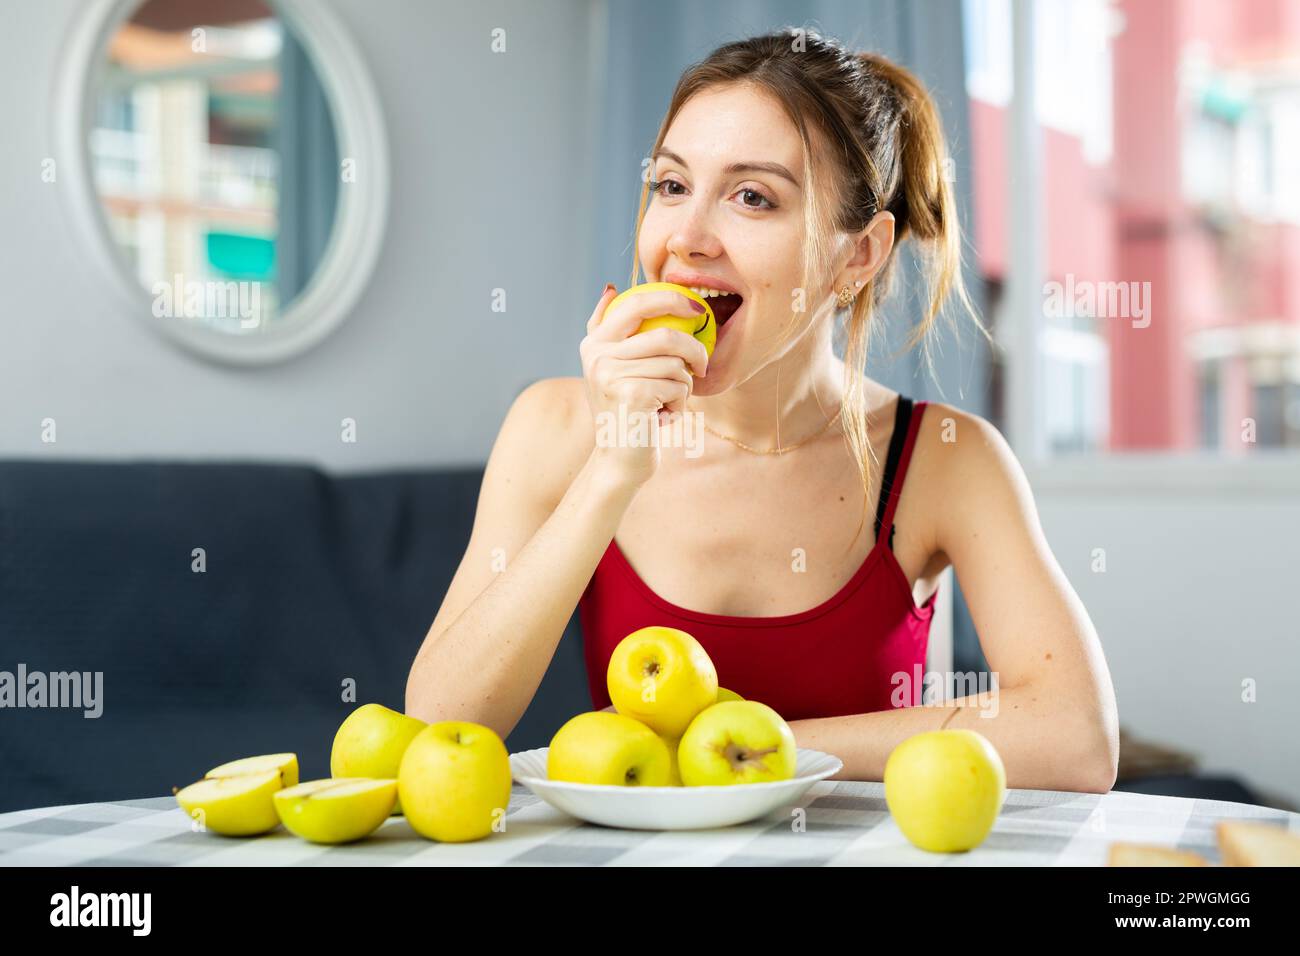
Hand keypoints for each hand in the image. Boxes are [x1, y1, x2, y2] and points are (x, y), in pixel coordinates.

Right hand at [579, 284, 709, 487]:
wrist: (620, 460)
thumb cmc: (626, 412)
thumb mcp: (610, 370)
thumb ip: (607, 330)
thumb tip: (611, 288)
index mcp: (593, 343)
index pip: (636, 304)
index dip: (671, 299)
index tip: (696, 309)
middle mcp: (598, 356)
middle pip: (665, 335)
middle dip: (694, 349)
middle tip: (703, 365)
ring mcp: (613, 374)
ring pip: (676, 363)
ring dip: (684, 386)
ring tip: (668, 402)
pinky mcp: (633, 393)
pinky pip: (677, 385)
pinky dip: (680, 402)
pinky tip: (663, 416)